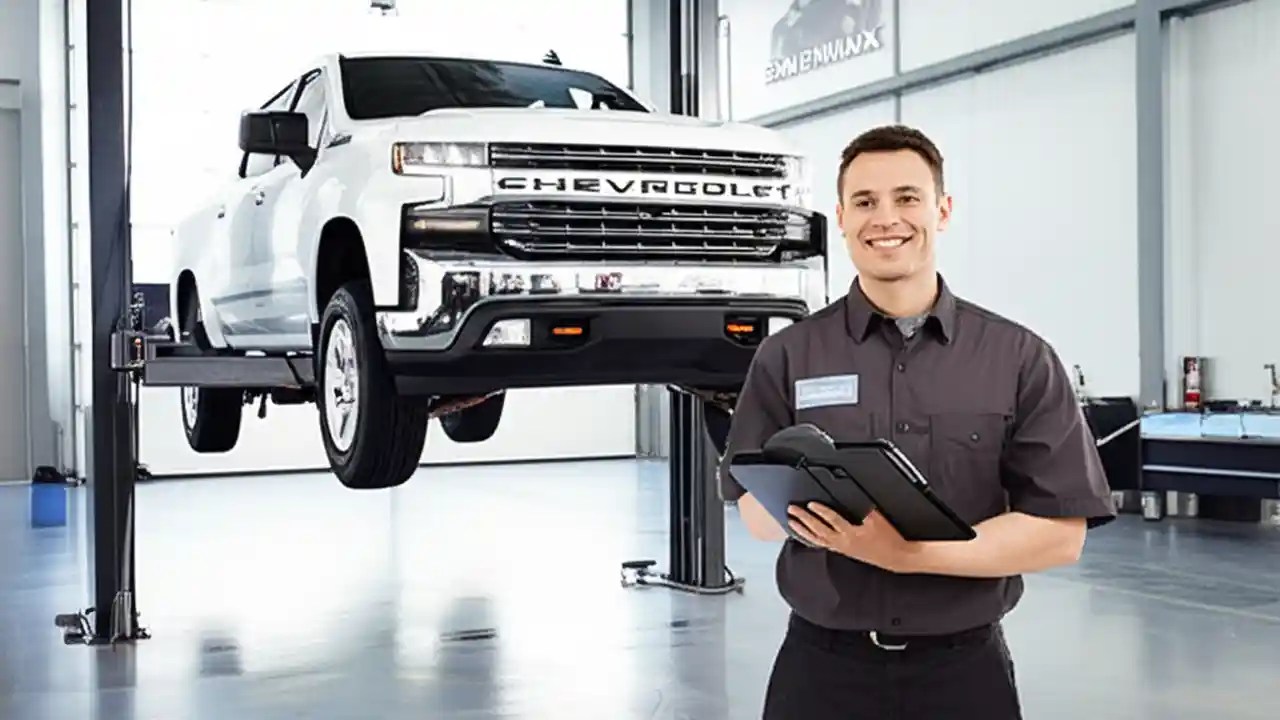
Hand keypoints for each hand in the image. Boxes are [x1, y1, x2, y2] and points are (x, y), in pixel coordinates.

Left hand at [787, 503, 921, 572]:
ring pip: (817, 540)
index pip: (832, 520)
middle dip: (804, 519)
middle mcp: (843, 542)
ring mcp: (841, 548)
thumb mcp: (877, 519)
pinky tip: (806, 536)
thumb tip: (853, 498)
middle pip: (818, 530)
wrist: (895, 556)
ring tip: (792, 523)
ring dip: (803, 531)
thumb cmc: (888, 539)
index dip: (821, 511)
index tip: (811, 504)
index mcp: (851, 534)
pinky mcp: (843, 551)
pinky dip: (811, 540)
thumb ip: (864, 507)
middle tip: (792, 510)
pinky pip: (823, 545)